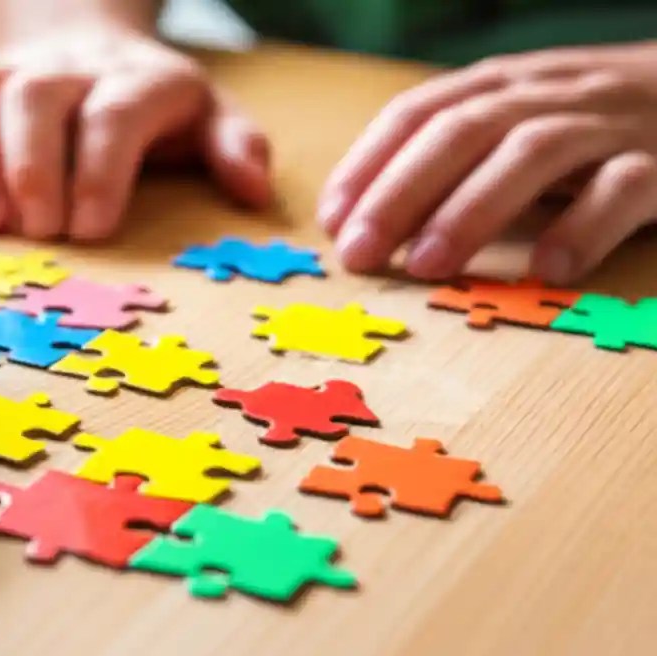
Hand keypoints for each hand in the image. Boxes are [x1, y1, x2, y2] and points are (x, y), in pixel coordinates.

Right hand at [0, 26, 271, 239]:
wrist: (83, 45)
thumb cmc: (145, 109)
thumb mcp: (201, 120)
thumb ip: (232, 147)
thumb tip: (253, 191)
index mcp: (136, 79)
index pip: (114, 113)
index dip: (99, 171)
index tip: (91, 229)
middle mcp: (67, 66)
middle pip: (36, 98)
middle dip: (31, 168)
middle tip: (36, 231)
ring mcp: (3, 69)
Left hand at [321, 43, 656, 284]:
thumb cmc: (595, 130)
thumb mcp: (517, 128)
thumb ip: (454, 162)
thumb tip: (363, 219)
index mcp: (504, 84)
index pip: (420, 112)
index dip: (369, 163)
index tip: (331, 220)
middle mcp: (550, 93)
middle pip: (463, 129)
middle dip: (400, 192)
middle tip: (359, 253)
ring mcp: (610, 124)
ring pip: (532, 151)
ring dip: (471, 210)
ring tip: (426, 265)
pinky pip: (623, 188)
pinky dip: (582, 227)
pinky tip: (546, 270)